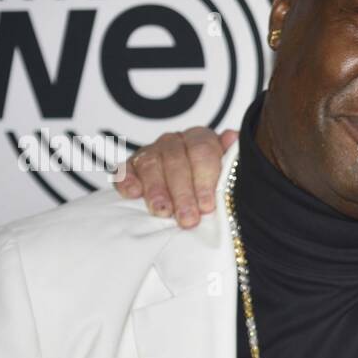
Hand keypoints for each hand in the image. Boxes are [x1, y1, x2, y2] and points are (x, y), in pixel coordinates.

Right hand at [114, 127, 237, 226]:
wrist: (191, 186)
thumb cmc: (213, 184)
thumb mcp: (228, 172)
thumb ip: (231, 160)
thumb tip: (233, 138)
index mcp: (201, 139)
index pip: (202, 152)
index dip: (205, 181)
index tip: (207, 206)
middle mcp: (175, 142)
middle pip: (176, 162)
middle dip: (182, 193)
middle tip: (187, 219)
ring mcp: (152, 152)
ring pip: (151, 165)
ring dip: (157, 190)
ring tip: (162, 212)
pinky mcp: (131, 166)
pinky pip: (125, 169)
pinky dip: (126, 180)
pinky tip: (131, 193)